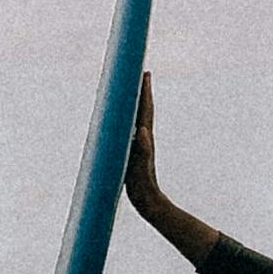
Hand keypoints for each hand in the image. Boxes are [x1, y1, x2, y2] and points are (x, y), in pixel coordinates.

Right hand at [125, 74, 163, 220]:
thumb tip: (143, 130)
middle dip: (142, 90)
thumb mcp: (141, 168)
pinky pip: (130, 129)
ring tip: (131, 89)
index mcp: (144, 137)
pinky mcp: (134, 151)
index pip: (145, 109)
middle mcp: (143, 137)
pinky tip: (124, 119)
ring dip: (136, 102)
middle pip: (143, 108)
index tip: (145, 73)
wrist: (148, 201)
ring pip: (138, 117)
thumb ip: (143, 150)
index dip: (144, 91)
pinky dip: (128, 119)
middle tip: (140, 72)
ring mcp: (139, 143)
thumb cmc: (143, 186)